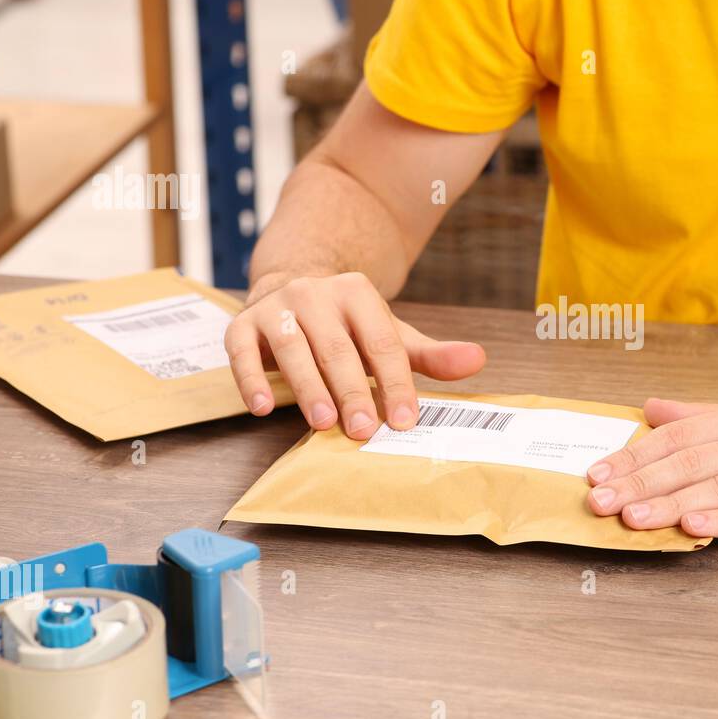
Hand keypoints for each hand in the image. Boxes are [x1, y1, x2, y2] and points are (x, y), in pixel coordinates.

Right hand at [225, 272, 485, 437]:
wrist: (291, 287)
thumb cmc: (347, 326)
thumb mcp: (389, 335)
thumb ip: (429, 355)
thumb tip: (478, 360)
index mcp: (358, 294)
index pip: (382, 343)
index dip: (395, 384)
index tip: (404, 421)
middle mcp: (316, 295)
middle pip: (338, 348)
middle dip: (352, 391)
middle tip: (362, 430)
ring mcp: (277, 307)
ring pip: (293, 348)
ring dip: (308, 386)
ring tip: (322, 423)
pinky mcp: (242, 324)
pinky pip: (240, 351)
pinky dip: (249, 378)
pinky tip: (261, 407)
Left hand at [585, 399, 717, 537]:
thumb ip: (701, 415)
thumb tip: (649, 408)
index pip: (679, 434)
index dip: (636, 455)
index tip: (598, 472)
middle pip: (692, 460)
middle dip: (641, 481)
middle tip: (599, 500)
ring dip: (673, 503)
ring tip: (633, 518)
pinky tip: (697, 528)